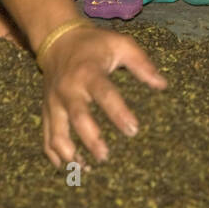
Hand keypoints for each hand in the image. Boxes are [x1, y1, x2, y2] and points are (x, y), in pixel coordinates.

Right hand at [38, 26, 166, 168]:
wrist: (58, 39)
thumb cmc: (95, 44)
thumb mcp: (120, 44)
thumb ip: (142, 63)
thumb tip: (162, 85)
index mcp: (88, 72)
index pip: (104, 94)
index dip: (118, 112)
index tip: (133, 130)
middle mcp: (69, 89)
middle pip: (78, 117)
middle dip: (91, 139)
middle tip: (106, 156)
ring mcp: (54, 102)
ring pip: (57, 132)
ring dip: (69, 153)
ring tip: (86, 169)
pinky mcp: (46, 110)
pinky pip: (46, 136)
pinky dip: (54, 154)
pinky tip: (68, 167)